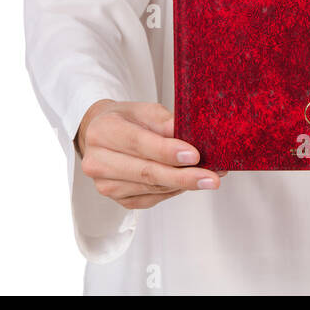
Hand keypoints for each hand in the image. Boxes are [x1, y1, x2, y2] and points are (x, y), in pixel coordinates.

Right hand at [75, 99, 224, 209]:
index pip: (139, 143)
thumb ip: (165, 122)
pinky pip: (151, 198)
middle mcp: (98, 162)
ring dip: (184, 184)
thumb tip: (192, 136)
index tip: (194, 155)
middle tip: (212, 178)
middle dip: (183, 177)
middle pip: (146, 172)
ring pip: (152, 188)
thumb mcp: (145, 110)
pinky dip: (174, 190)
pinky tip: (189, 183)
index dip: (167, 151)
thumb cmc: (127, 120)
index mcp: (103, 132)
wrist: (102, 136)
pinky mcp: (117, 199)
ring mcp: (105, 184)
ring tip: (210, 177)